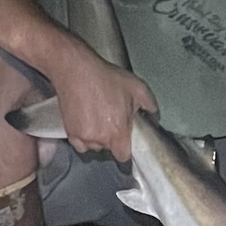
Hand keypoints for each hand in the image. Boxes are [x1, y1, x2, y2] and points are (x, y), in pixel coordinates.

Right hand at [47, 37, 156, 161]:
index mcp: (118, 133)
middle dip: (111, 137)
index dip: (125, 151)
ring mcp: (83, 137)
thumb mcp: (137, 88)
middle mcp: (100, 140)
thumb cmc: (105, 78)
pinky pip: (79, 143)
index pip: (123, 156)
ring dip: (97, 137)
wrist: (75, 70)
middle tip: (111, 119)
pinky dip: (83, 137)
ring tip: (97, 117)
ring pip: (94, 146)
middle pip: (108, 148)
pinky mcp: (70, 132)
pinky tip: (86, 122)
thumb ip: (150, 106)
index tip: (125, 143)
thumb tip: (155, 117)